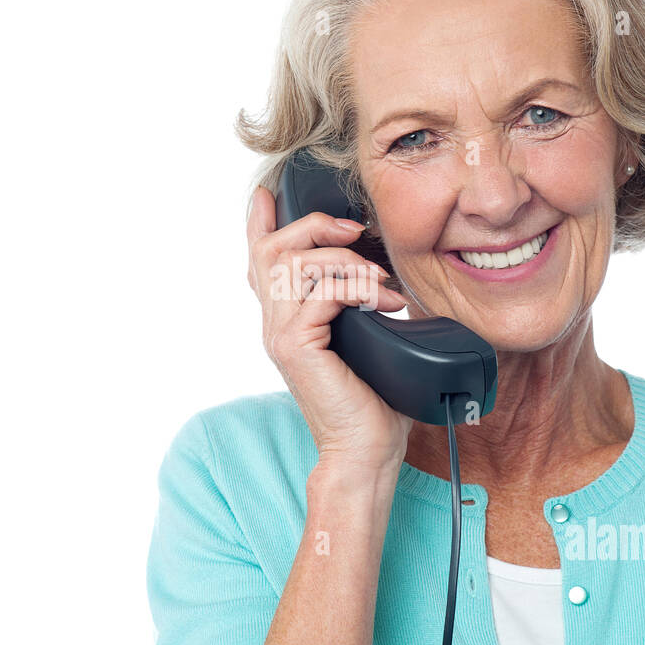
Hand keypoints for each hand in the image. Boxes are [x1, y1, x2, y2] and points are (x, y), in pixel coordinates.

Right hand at [246, 186, 414, 475]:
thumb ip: (355, 303)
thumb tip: (383, 268)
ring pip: (293, 265)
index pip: (258, 260)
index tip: (269, 194)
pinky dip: (359, 289)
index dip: (258, 222)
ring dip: (346, 261)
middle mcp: (274, 324)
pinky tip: (386, 304)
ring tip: (382, 281)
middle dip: (315, 227)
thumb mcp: (365, 339)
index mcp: (285, 319)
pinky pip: (321, 294)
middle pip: (271, 249)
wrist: (365, 451)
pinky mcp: (297, 348)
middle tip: (356, 232)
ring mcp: (281, 335)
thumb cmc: (373, 400)